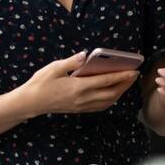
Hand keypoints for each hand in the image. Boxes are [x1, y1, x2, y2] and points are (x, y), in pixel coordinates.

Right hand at [19, 50, 139, 114]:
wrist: (31, 103)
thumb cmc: (41, 83)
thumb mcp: (54, 68)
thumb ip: (71, 62)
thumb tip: (85, 55)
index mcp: (78, 87)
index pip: (105, 81)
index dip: (121, 76)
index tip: (133, 70)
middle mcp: (83, 98)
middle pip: (111, 93)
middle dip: (125, 84)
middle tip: (134, 75)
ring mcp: (82, 106)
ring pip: (107, 101)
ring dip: (120, 92)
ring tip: (127, 82)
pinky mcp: (80, 109)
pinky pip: (100, 106)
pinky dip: (110, 99)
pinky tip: (113, 92)